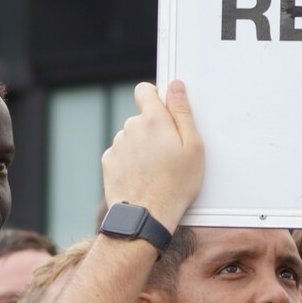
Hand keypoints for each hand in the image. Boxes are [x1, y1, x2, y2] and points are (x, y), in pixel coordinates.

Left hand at [101, 80, 202, 231]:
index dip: (154, 97)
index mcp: (153, 120)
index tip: (164, 110)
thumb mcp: (193, 147)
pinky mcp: (108, 162)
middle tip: (169, 152)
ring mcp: (117, 145)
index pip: (145, 90)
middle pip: (141, 119)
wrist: (146, 215)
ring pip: (131, 137)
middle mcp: (130, 128)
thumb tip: (175, 86)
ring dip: (141, 147)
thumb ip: (182, 112)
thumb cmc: (175, 185)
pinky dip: (130, 161)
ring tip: (156, 169)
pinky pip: (121, 154)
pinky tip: (142, 176)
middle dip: (153, 129)